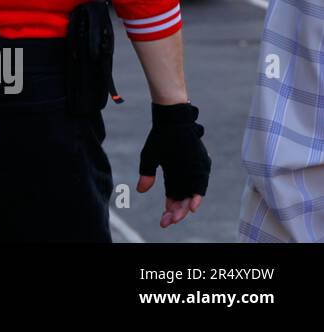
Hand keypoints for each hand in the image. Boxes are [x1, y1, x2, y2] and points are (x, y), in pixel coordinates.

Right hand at [137, 102, 210, 227]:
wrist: (172, 119)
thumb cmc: (160, 136)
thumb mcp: (150, 157)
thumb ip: (146, 174)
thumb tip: (141, 191)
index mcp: (174, 174)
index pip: (174, 196)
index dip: (169, 209)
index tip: (163, 221)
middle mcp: (186, 175)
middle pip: (183, 199)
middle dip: (176, 212)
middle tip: (168, 222)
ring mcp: (194, 172)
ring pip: (191, 196)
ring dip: (185, 208)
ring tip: (177, 218)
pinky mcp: (201, 167)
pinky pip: (200, 186)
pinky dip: (197, 197)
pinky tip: (193, 207)